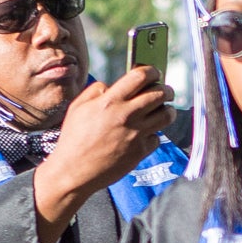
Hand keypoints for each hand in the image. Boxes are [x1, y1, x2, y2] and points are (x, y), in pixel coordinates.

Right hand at [36, 70, 176, 236]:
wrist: (74, 171)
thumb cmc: (73, 138)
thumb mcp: (78, 107)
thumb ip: (96, 91)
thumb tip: (113, 85)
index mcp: (110, 101)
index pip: (140, 76)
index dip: (152, 71)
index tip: (155, 73)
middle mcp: (126, 115)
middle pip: (160, 94)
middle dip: (166, 89)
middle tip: (165, 91)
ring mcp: (136, 134)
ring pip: (166, 115)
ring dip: (168, 110)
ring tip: (164, 109)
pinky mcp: (140, 151)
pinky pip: (157, 137)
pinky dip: (154, 134)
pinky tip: (146, 133)